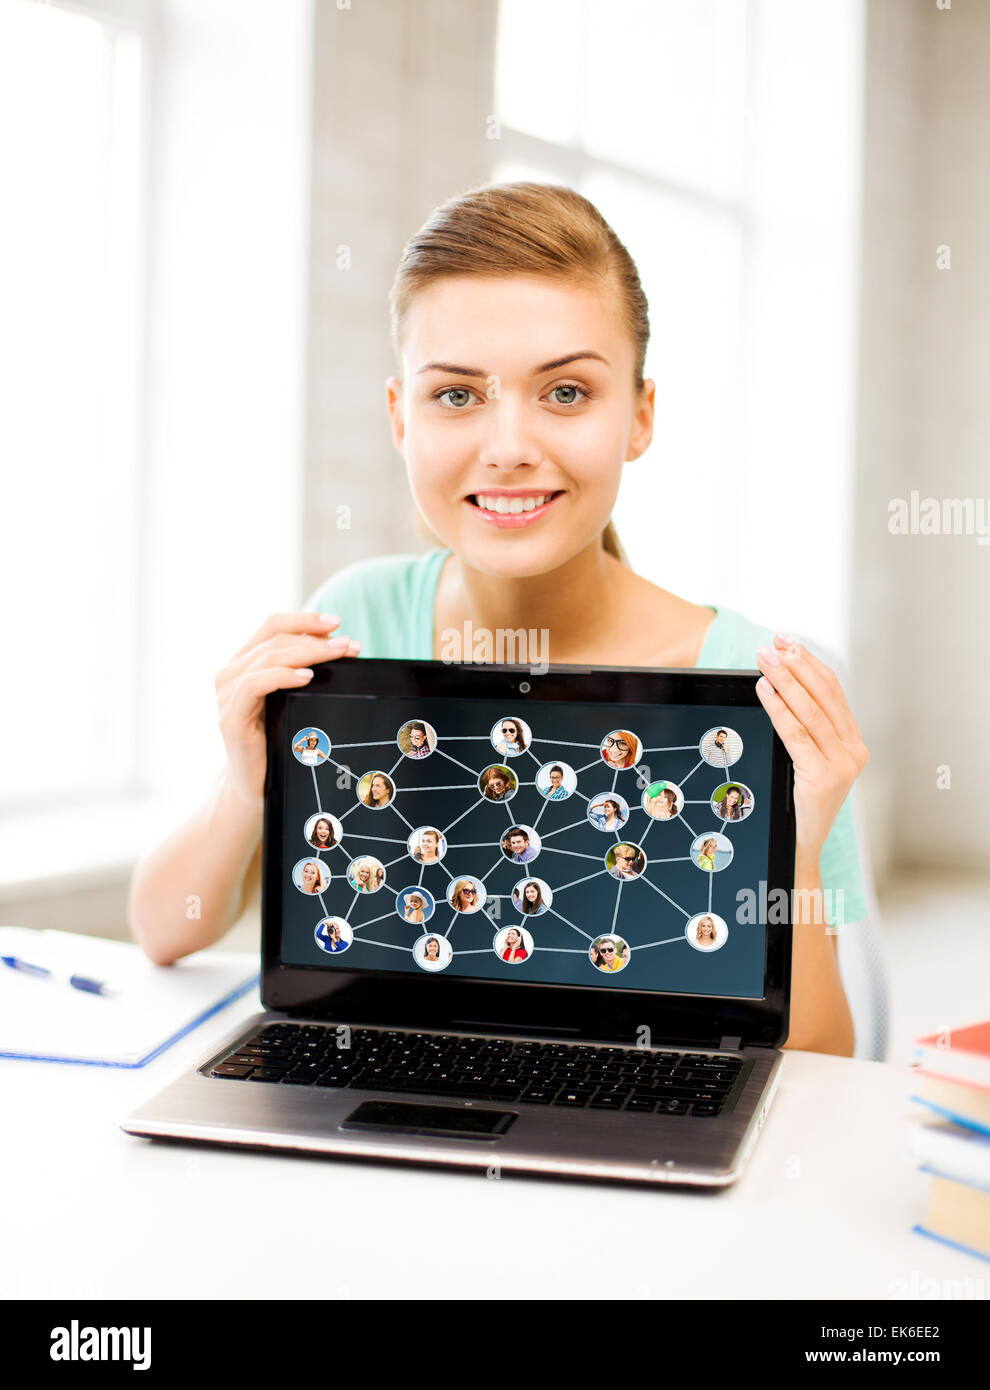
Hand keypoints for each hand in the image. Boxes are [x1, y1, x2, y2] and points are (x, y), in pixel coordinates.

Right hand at [216, 612, 360, 808]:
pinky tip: (308, 676)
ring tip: (339, 655)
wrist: (256, 788)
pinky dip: (283, 675)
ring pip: (268, 657)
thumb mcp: (295, 700)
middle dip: (315, 638)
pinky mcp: (230, 717)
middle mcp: (230, 674)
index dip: (305, 619)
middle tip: (349, 645)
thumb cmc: (280, 742)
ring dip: (308, 653)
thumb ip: (306, 671)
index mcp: (244, 663)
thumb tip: (345, 646)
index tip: (338, 622)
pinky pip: (255, 684)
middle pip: (274, 638)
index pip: (272, 626)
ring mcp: (226, 695)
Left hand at [754, 634, 867, 861]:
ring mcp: (842, 764)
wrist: (801, 845)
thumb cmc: (798, 802)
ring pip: (811, 711)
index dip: (810, 662)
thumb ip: (802, 728)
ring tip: (765, 660)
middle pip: (825, 695)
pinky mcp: (824, 777)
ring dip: (785, 681)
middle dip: (796, 665)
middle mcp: (854, 751)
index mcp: (853, 743)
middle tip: (772, 644)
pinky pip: (796, 734)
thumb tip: (776, 683)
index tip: (788, 641)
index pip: (833, 691)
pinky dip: (779, 709)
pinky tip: (765, 691)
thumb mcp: (806, 760)